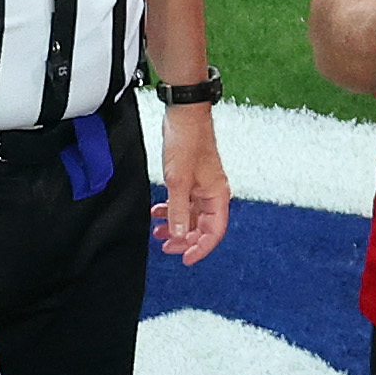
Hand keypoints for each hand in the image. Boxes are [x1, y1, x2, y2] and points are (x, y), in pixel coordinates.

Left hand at [156, 103, 229, 262]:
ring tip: (157, 232)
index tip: (185, 259)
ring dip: (175, 226)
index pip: (214, 233)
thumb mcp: (178, 182)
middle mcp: (213, 194)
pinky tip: (157, 212)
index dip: (200, 249)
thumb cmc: (187, 143)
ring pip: (191, 216)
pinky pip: (184, 203)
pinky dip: (171, 210)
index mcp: (217, 196)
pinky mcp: (191, 180)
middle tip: (165, 246)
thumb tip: (180, 235)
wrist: (184, 116)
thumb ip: (179, 211)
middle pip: (202, 227)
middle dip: (184, 239)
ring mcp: (202, 187)